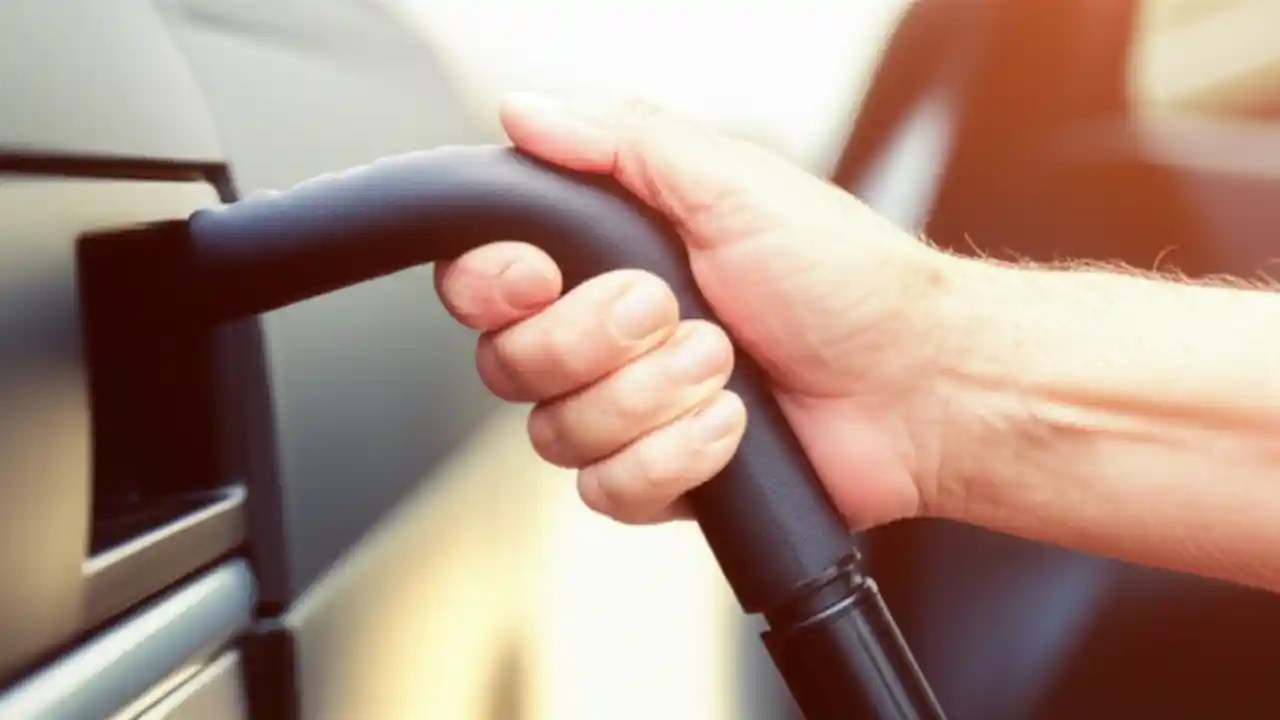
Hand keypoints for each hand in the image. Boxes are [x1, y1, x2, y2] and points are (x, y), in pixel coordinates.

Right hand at [434, 94, 966, 526]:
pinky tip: (732, 429)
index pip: (486, 281)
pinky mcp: (657, 477)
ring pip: (557, 433)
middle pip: (508, 364)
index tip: (540, 276)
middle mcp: (605, 340)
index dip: (493, 285)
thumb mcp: (733, 184)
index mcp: (611, 260)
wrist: (917, 384)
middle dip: (594, 341)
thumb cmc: (845, 278)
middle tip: (672, 311)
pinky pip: (609, 490)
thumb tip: (524, 111)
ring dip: (649, 398)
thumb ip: (622, 142)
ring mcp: (628, 413)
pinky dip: (676, 456)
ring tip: (728, 367)